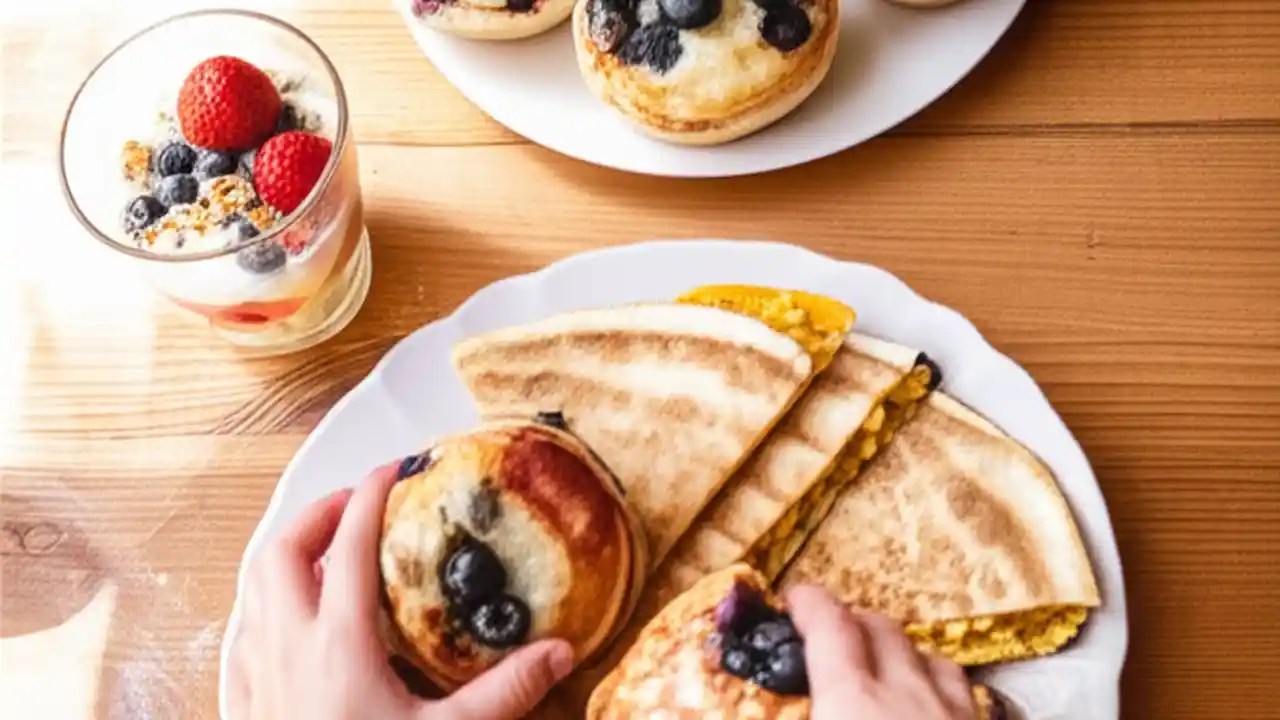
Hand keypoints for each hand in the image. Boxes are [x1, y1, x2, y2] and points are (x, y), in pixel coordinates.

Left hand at [225, 461, 574, 719]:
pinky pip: (241, 634)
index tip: (392, 472)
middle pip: (281, 548)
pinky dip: (263, 607)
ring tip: (325, 553)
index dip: (368, 496)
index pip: (347, 544)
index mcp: (336, 644)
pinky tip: (288, 623)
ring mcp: (256, 676)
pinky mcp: (243, 705)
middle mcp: (285, 648)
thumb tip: (557, 654)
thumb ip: (504, 693)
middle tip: (355, 506)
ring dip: (286, 554)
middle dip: (316, 513)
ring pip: (252, 586)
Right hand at [785, 585, 974, 719]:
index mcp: (852, 700)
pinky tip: (932, 710)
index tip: (795, 597)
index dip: (810, 603)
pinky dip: (942, 691)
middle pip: (884, 631)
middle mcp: (909, 695)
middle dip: (856, 622)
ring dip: (905, 653)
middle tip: (833, 635)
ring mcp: (958, 715)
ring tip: (886, 667)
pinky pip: (966, 697)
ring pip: (934, 661)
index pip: (830, 627)